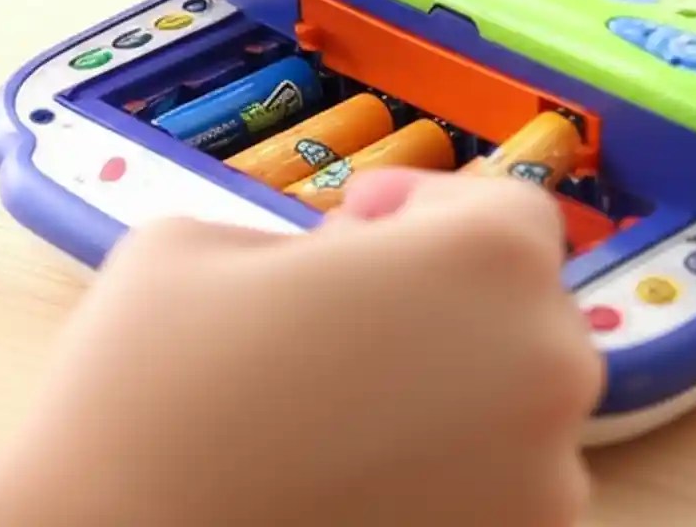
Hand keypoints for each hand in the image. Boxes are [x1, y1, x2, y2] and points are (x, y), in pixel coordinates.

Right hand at [0, 171, 603, 525]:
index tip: (362, 223)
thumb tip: (347, 269)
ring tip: (340, 404)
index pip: (508, 209)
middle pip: (518, 307)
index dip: (426, 206)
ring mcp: (542, 479)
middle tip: (345, 312)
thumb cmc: (148, 389)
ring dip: (446, 387)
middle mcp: (547, 368)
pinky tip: (350, 472)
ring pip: (512, 404)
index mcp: (487, 262)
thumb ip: (303, 236)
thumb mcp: (195, 244)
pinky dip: (445, 473)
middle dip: (439, 296)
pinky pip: (496, 488)